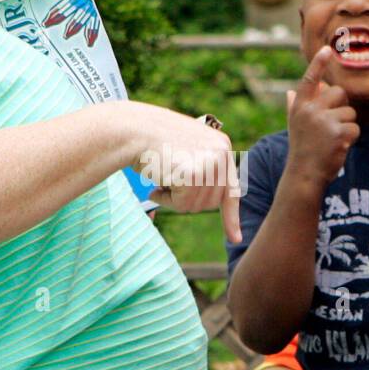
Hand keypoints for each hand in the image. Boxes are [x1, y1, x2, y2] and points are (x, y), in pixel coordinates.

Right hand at [132, 103, 241, 243]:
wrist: (133, 130)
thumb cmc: (152, 141)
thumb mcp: (186, 150)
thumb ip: (201, 169)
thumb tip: (207, 201)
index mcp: (222, 145)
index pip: (231, 188)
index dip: (230, 216)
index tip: (235, 238)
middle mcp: (222, 153)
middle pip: (212, 202)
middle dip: (187, 200)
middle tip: (167, 183)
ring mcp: (210, 164)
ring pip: (196, 206)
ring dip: (174, 199)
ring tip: (161, 177)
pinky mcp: (195, 175)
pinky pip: (181, 205)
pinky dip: (166, 200)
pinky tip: (156, 182)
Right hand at [284, 46, 359, 186]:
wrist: (304, 175)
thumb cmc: (301, 149)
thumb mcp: (295, 125)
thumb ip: (294, 106)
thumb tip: (290, 92)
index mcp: (299, 106)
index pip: (310, 80)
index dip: (319, 64)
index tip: (327, 49)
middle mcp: (310, 110)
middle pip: (339, 93)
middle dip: (341, 107)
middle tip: (332, 125)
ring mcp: (324, 121)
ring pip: (350, 112)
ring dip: (346, 126)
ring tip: (332, 140)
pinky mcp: (338, 132)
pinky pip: (355, 128)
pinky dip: (351, 138)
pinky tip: (339, 147)